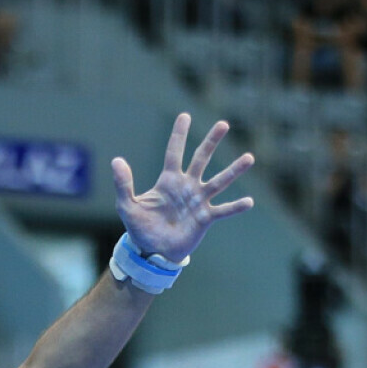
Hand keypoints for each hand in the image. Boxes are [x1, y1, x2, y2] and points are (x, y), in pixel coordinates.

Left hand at [111, 114, 254, 263]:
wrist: (153, 252)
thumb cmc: (141, 228)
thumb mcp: (127, 206)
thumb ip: (123, 184)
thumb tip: (116, 160)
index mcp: (169, 181)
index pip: (174, 152)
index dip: (179, 135)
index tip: (185, 116)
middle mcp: (187, 186)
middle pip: (201, 158)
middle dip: (211, 141)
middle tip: (223, 124)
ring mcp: (198, 201)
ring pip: (219, 181)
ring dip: (234, 170)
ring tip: (249, 157)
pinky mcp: (205, 218)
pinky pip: (223, 210)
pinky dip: (235, 207)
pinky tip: (249, 202)